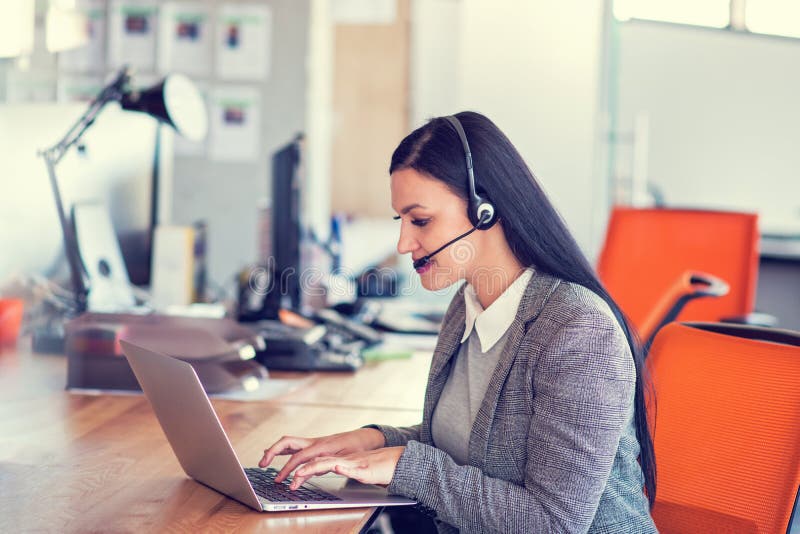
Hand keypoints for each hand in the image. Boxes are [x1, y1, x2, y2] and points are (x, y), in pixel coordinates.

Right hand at [259, 428, 385, 482]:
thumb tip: (313, 469)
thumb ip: (328, 464)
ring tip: (264, 461)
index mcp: (320, 445)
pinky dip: (285, 452)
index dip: (288, 469)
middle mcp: (314, 442)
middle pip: (287, 442)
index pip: (297, 457)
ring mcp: (313, 442)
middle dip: (272, 452)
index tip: (281, 481)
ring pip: (289, 443)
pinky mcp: (315, 445)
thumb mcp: (345, 458)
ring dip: (276, 451)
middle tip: (262, 463)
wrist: (364, 438)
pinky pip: (296, 447)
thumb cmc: (356, 447)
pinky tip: (280, 456)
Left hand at [289, 446, 405, 489]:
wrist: (394, 461)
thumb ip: (341, 468)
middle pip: (318, 462)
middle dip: (301, 471)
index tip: (288, 477)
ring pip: (330, 464)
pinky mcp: (364, 470)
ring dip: (314, 468)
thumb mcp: (353, 469)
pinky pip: (352, 469)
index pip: (316, 462)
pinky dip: (343, 468)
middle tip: (289, 481)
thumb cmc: (375, 467)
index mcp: (339, 461)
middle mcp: (343, 460)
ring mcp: (353, 464)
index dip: (301, 469)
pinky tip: (338, 467)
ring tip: (301, 474)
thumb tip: (329, 469)